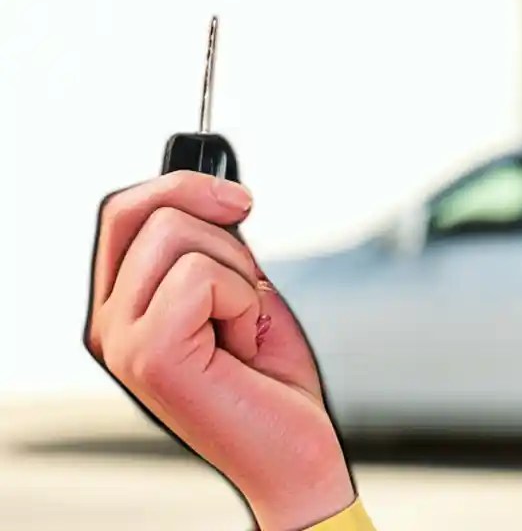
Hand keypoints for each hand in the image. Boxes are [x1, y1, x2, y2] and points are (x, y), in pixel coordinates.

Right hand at [85, 171, 355, 530]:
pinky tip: (243, 346)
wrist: (295, 454)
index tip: (240, 199)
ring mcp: (122, 341)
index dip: (179, 184)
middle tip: (251, 283)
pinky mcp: (150, 355)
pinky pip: (201, 276)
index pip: (123, 211)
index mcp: (125, 307)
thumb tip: (217, 191)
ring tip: (242, 330)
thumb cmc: (273, 384)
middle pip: (148, 211)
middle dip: (220, 229)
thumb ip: (212, 248)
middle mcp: (110, 324)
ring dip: (238, 277)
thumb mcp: (241, 293)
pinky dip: (243, 302)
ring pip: (179, 236)